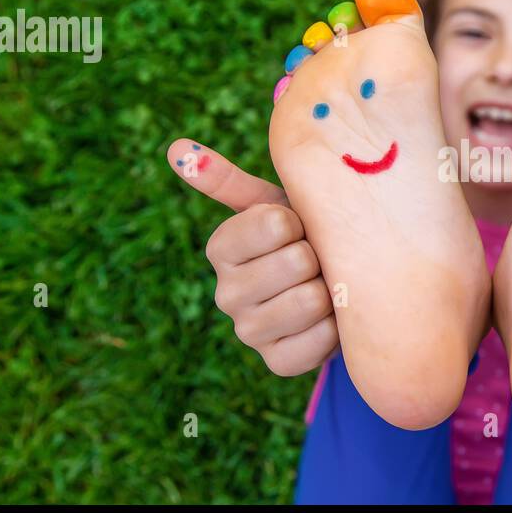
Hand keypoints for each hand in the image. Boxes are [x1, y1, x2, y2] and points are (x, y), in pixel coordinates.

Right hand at [166, 138, 338, 375]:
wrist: (335, 282)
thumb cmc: (304, 235)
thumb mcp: (273, 203)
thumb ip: (228, 181)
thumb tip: (175, 149)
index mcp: (221, 248)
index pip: (273, 224)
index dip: (300, 222)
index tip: (299, 226)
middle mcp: (225, 293)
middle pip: (297, 262)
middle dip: (319, 256)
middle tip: (316, 259)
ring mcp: (249, 332)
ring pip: (310, 302)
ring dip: (331, 291)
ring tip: (325, 285)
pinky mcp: (277, 363)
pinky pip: (320, 341)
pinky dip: (336, 327)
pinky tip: (330, 317)